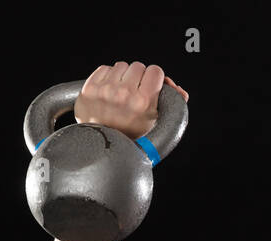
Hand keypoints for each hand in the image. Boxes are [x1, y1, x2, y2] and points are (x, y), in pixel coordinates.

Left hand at [74, 61, 189, 138]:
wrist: (103, 145)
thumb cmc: (131, 135)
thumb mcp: (155, 123)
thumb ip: (172, 105)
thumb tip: (180, 92)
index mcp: (143, 102)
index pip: (155, 70)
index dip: (154, 77)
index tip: (151, 85)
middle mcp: (124, 94)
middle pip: (138, 66)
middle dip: (138, 77)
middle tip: (135, 92)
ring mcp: (105, 90)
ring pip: (121, 66)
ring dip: (123, 76)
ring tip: (121, 93)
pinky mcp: (90, 88)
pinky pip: (105, 68)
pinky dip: (108, 77)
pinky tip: (110, 91)